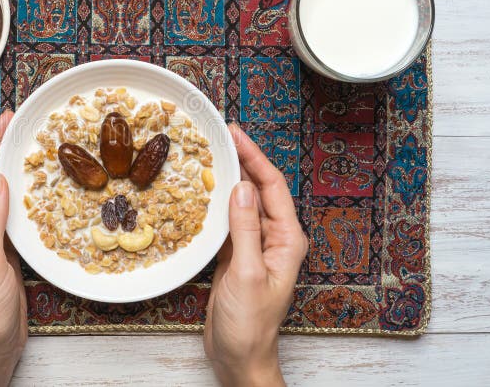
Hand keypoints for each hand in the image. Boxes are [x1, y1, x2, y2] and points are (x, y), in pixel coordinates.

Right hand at [204, 123, 307, 386]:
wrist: (239, 356)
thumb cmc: (249, 323)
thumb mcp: (247, 273)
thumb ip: (245, 230)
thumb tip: (241, 187)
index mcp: (286, 239)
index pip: (272, 186)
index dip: (255, 157)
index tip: (235, 133)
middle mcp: (274, 238)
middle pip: (259, 188)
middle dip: (242, 160)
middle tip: (219, 134)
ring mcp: (254, 245)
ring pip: (242, 202)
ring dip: (228, 178)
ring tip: (210, 154)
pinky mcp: (236, 255)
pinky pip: (228, 220)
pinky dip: (216, 202)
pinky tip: (204, 190)